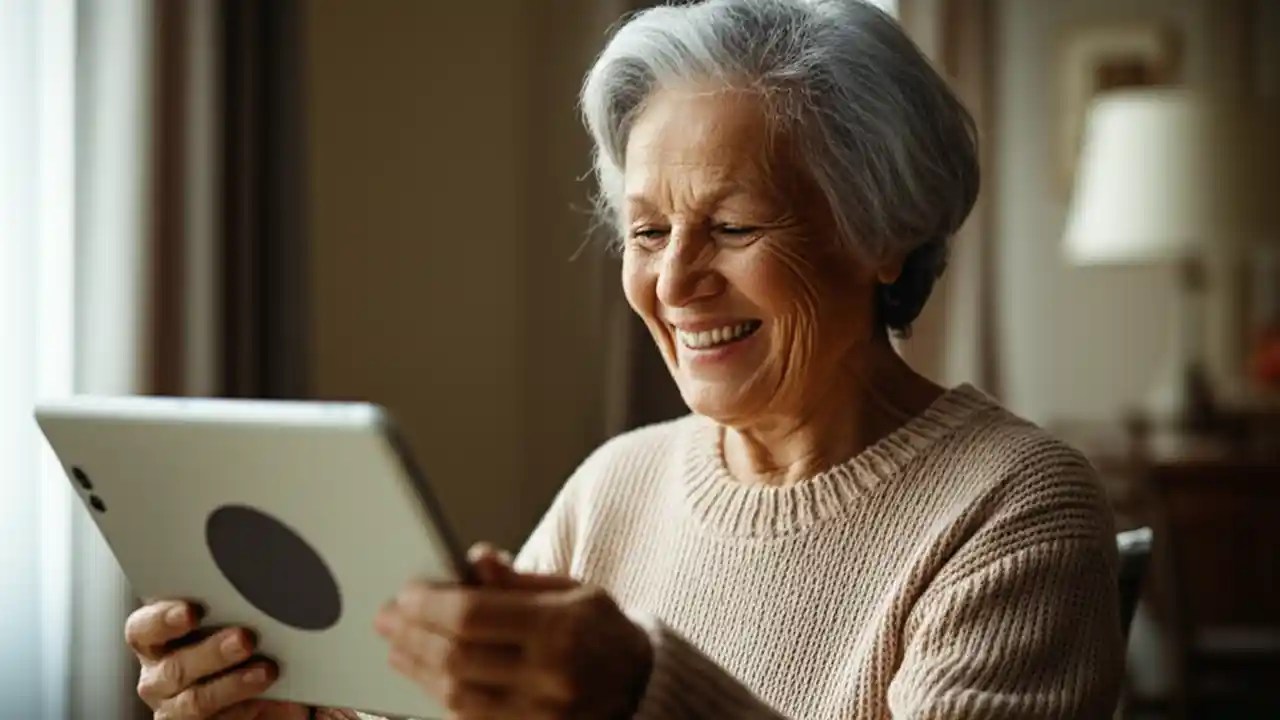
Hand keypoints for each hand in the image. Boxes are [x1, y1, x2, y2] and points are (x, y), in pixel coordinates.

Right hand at [125, 599, 307, 718]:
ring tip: (265, 671)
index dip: (162, 620)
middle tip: (244, 638)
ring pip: (194, 701)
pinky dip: (242, 710)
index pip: (143, 629)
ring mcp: (174, 708)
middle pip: (174, 667)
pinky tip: (264, 699)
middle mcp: (159, 675)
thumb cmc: (243, 647)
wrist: (257, 695)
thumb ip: (231, 608)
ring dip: (232, 685)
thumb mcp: (232, 622)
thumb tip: (262, 586)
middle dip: (212, 652)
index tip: (191, 611)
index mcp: (159, 640)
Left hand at [375, 544, 653, 718]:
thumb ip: (520, 581)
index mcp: (561, 627)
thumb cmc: (602, 631)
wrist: (644, 686)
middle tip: (387, 620)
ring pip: (456, 696)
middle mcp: (551, 676)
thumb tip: (474, 560)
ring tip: (399, 647)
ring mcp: (542, 715)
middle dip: (412, 636)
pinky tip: (429, 677)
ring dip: (418, 670)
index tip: (404, 594)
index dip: (429, 605)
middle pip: (456, 657)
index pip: (473, 615)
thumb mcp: (573, 591)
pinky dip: (443, 699)